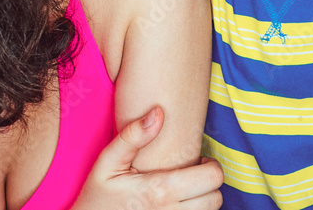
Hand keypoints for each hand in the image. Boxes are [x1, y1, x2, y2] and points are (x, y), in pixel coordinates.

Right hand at [73, 107, 222, 209]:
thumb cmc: (97, 196)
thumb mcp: (107, 163)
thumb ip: (132, 137)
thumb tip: (158, 113)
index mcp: (159, 191)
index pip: (212, 177)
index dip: (210, 166)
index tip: (196, 162)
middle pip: (216, 198)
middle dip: (209, 185)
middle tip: (192, 177)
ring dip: (203, 202)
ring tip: (186, 192)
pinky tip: (179, 205)